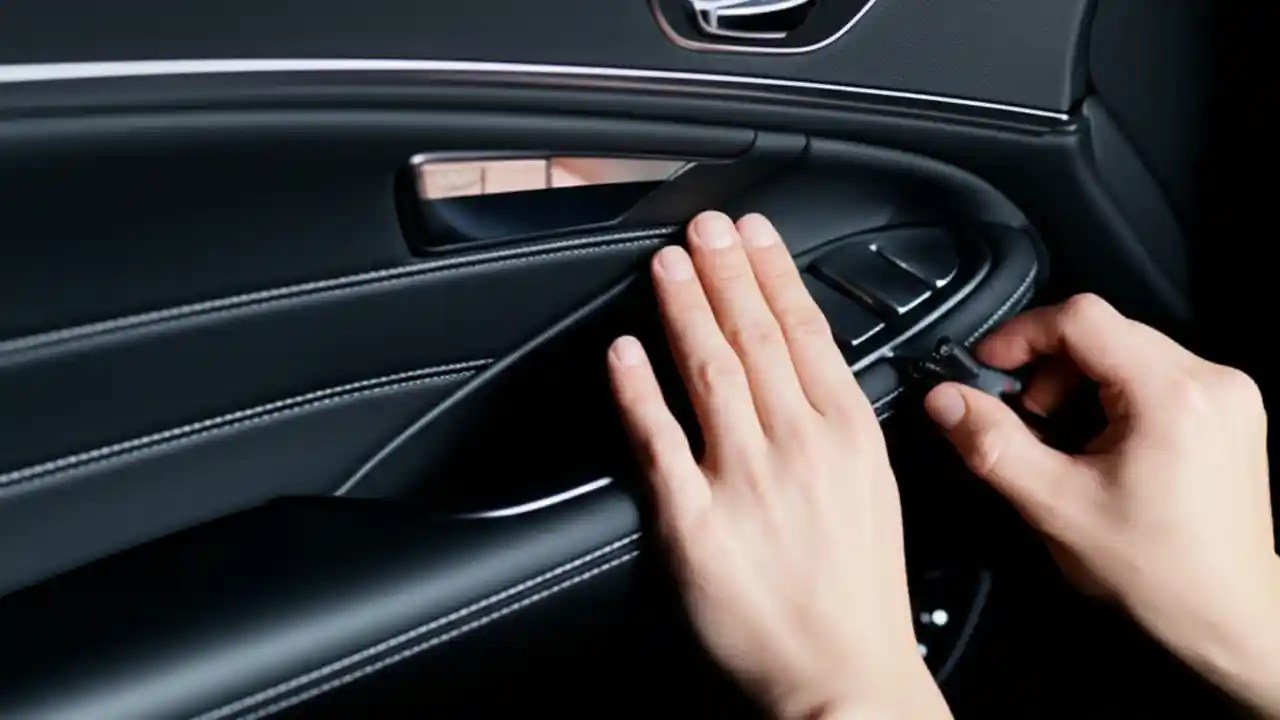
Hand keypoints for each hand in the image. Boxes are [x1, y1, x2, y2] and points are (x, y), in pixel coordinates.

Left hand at [608, 212, 949, 718]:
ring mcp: (745, 480)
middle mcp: (799, 447)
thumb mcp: (874, 491)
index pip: (806, 332)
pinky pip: (660, 440)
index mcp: (848, 435)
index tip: (752, 233)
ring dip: (686, 308)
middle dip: (726, 271)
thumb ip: (838, 426)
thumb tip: (808, 372)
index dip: (773, 273)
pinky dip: (639, 390)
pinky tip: (626, 350)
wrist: (843, 678)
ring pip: (710, 371)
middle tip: (703, 225)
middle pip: (756, 337)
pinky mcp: (695, 521)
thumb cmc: (860, 594)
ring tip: (667, 265)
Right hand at [925, 294, 1279, 716]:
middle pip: (1105, 330)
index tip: (989, 366)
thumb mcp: (1056, 506)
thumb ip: (992, 445)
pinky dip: (1113, 392)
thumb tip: (944, 400)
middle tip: (1023, 415)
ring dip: (1079, 379)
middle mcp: (1211, 381)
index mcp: (1172, 395)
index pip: (1083, 317)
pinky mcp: (1230, 410)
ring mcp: (1228, 394)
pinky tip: (1098, 440)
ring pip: (1128, 348)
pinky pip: (1156, 372)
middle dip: (1049, 365)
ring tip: (1061, 435)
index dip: (1022, 334)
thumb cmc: (1157, 572)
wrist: (1232, 616)